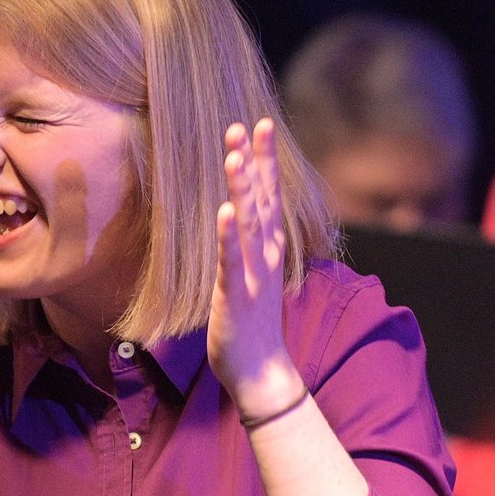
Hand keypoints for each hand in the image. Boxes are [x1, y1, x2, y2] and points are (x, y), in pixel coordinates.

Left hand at [207, 118, 302, 417]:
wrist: (260, 370)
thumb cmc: (251, 320)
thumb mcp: (252, 272)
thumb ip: (249, 241)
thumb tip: (240, 210)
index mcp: (268, 248)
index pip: (268, 195)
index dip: (265, 160)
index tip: (260, 125)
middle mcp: (265, 255)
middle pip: (260, 200)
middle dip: (253, 163)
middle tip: (242, 126)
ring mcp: (252, 274)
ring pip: (248, 226)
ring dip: (242, 191)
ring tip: (234, 158)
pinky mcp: (235, 296)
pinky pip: (231, 263)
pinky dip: (229, 238)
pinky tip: (225, 213)